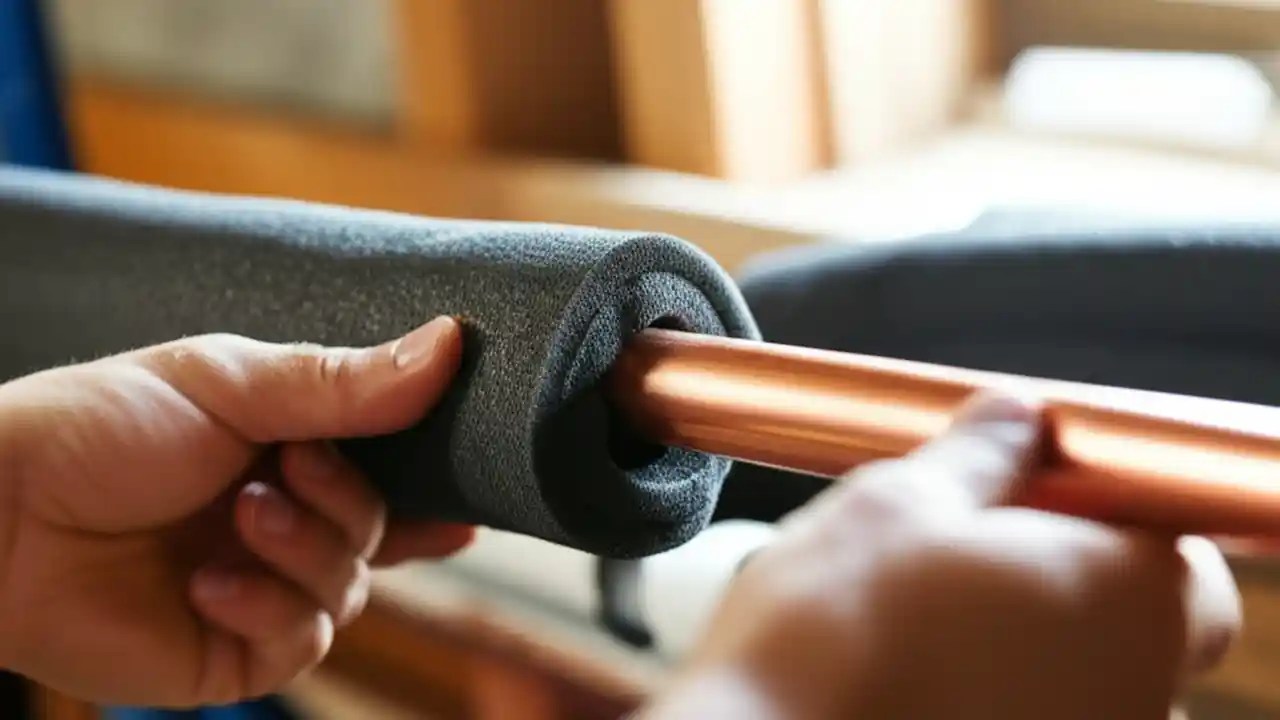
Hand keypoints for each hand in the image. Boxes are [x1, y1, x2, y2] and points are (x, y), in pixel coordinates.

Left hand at [0, 317, 473, 706]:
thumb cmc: (101, 427)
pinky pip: (299, 644)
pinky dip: (265, 608)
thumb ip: (345, 381)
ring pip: (348, 589)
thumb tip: (450, 344)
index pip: (386, 473)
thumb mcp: (231, 383)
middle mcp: (279, 521)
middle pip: (379, 531)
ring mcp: (257, 588)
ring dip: (304, 549)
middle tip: (290, 467)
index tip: (474, 483)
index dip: (435, 487)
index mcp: (286, 451)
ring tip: (242, 514)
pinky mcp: (230, 651)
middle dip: (346, 501)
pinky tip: (207, 581)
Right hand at [644, 392, 1241, 719]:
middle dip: (1059, 568)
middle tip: (962, 545)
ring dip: (1025, 631)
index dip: (1096, 502)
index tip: (1029, 487)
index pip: (1168, 535)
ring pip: (1079, 668)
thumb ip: (980, 453)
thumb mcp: (899, 502)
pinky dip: (994, 687)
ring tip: (922, 613)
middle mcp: (1139, 688)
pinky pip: (1036, 711)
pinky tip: (918, 671)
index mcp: (1130, 600)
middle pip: (1130, 610)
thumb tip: (1013, 415)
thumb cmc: (833, 634)